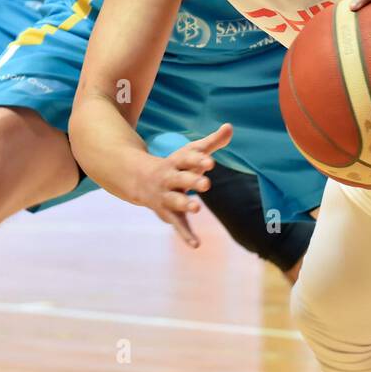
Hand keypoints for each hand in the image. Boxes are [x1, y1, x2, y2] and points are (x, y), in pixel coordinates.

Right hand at [133, 124, 232, 248]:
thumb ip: (211, 141)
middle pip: (181, 179)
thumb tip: (230, 127)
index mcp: (176, 163)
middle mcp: (169, 179)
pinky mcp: (169, 213)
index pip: (187, 159)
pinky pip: (177, 225)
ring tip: (197, 208)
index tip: (210, 162)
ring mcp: (167, 197)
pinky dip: (186, 235)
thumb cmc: (175, 164)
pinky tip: (196, 244)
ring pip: (175, 201)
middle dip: (192, 181)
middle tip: (206, 184)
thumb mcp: (190, 151)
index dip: (198, 160)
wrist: (141, 180)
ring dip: (185, 204)